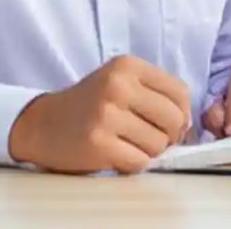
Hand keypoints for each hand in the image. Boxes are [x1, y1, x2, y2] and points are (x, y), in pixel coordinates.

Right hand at [8, 55, 191, 173]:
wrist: (42, 123)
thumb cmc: (90, 105)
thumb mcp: (121, 83)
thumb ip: (156, 95)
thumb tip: (188, 125)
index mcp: (128, 66)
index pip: (179, 91)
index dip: (182, 114)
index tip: (170, 124)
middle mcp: (118, 86)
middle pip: (173, 118)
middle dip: (169, 135)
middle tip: (150, 137)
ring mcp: (106, 114)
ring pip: (158, 143)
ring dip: (148, 151)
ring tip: (128, 143)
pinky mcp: (98, 143)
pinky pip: (139, 161)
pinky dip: (133, 163)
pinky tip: (116, 153)